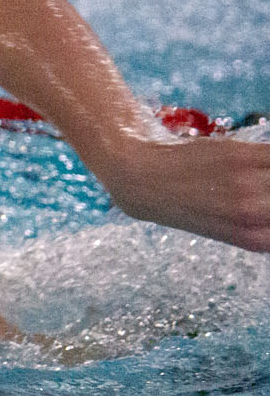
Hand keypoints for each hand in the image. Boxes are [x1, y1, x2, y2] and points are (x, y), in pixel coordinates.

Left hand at [93, 134, 269, 251]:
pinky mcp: (241, 155)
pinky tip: (261, 160)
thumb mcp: (224, 227)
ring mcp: (249, 185)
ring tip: (259, 178)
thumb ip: (259, 226)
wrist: (138, 178)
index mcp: (252, 240)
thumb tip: (265, 221)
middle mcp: (253, 216)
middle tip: (262, 189)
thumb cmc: (182, 203)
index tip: (269, 208)